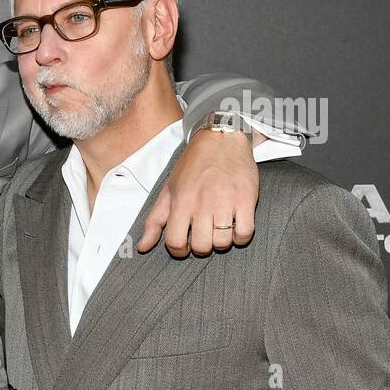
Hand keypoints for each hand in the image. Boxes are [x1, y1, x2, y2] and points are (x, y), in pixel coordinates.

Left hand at [137, 129, 257, 257]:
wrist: (221, 138)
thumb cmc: (192, 166)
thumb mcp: (168, 190)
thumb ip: (154, 221)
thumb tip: (142, 248)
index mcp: (181, 201)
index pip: (175, 242)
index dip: (179, 251)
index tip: (184, 245)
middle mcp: (202, 202)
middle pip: (201, 246)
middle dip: (201, 248)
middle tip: (203, 236)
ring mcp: (226, 201)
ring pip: (223, 243)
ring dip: (221, 243)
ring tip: (219, 230)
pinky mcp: (246, 198)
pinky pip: (245, 233)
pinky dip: (240, 238)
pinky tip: (235, 229)